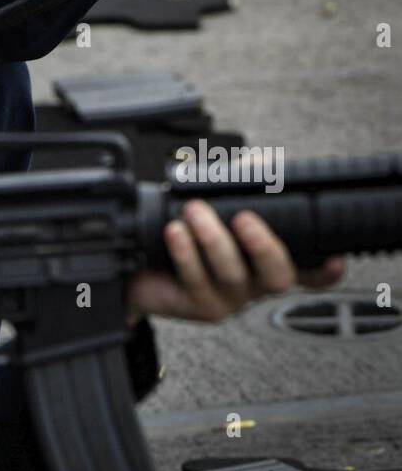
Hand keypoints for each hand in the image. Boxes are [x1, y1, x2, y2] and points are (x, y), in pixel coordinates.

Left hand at [128, 202, 344, 323]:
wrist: (137, 263)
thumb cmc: (182, 232)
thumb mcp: (214, 203)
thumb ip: (240, 183)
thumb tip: (262, 163)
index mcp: (264, 259)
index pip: (307, 269)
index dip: (325, 268)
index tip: (333, 258)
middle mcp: (254, 282)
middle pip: (278, 276)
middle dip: (265, 245)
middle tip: (244, 219)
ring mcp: (230, 298)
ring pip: (234, 274)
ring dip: (213, 238)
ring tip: (194, 211)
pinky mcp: (200, 307)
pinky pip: (197, 281)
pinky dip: (186, 252)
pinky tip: (175, 232)